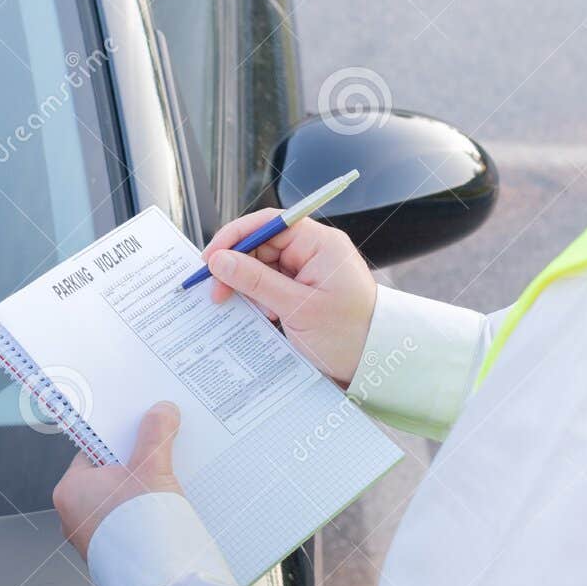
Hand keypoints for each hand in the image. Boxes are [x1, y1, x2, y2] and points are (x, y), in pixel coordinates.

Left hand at [53, 401, 182, 558]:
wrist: (157, 582)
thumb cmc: (141, 527)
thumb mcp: (150, 468)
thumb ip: (155, 434)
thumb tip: (162, 411)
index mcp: (69, 489)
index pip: (92, 450)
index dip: (118, 437)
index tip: (138, 428)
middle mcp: (72, 515)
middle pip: (106, 475)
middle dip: (132, 465)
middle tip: (157, 453)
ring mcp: (90, 537)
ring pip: (117, 500)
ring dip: (139, 491)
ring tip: (165, 483)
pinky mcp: (110, 554)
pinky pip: (125, 523)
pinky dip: (141, 515)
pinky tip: (163, 510)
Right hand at [201, 210, 376, 385]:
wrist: (375, 362)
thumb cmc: (349, 334)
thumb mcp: (297, 308)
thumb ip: (257, 281)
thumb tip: (220, 260)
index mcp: (320, 244)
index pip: (269, 223)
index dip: (236, 236)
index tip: (212, 258)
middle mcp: (315, 251)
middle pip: (262, 245)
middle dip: (237, 267)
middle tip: (218, 293)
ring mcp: (310, 270)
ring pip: (263, 267)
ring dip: (250, 287)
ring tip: (251, 310)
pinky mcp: (305, 289)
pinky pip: (272, 285)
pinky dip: (261, 299)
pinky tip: (263, 317)